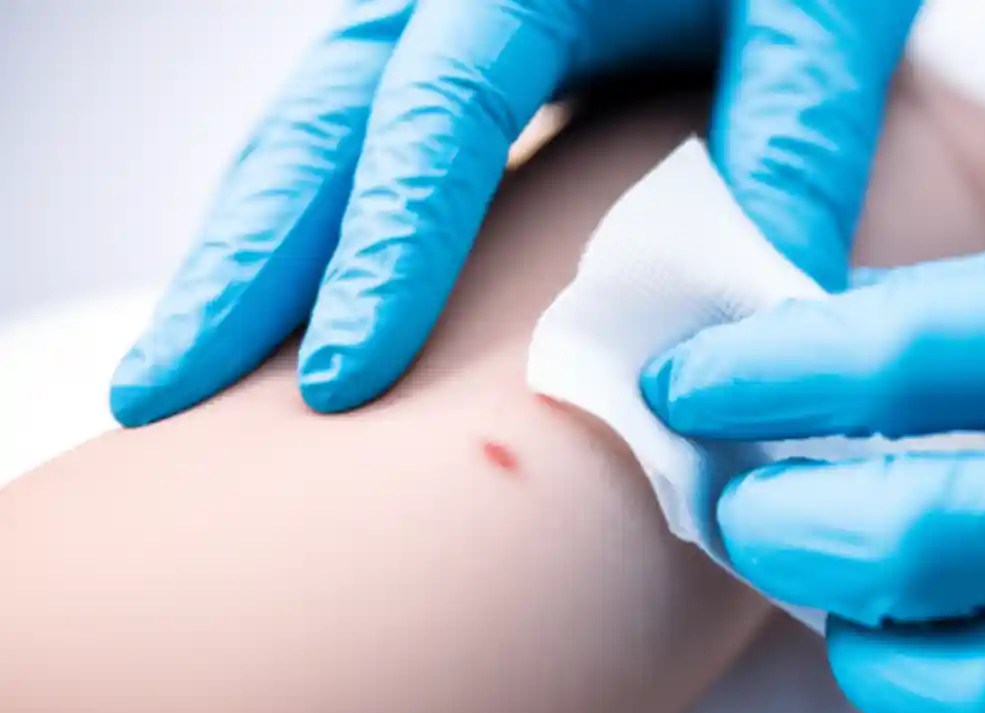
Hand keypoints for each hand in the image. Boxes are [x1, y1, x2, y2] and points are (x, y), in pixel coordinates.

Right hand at [110, 0, 920, 424]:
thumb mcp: (817, 17)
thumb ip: (795, 137)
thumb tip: (774, 305)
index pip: (441, 109)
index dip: (388, 244)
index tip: (342, 378)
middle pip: (320, 124)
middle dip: (241, 263)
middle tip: (160, 397)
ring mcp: (429, 29)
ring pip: (299, 135)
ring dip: (233, 255)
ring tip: (173, 377)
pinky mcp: (433, 67)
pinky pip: (334, 146)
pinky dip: (286, 233)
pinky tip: (255, 310)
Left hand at [641, 214, 984, 712]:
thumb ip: (966, 323)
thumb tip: (797, 361)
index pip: (882, 362)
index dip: (751, 378)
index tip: (680, 387)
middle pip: (895, 540)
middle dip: (775, 525)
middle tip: (740, 503)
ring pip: (948, 682)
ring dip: (858, 631)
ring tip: (845, 584)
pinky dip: (954, 690)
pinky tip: (944, 641)